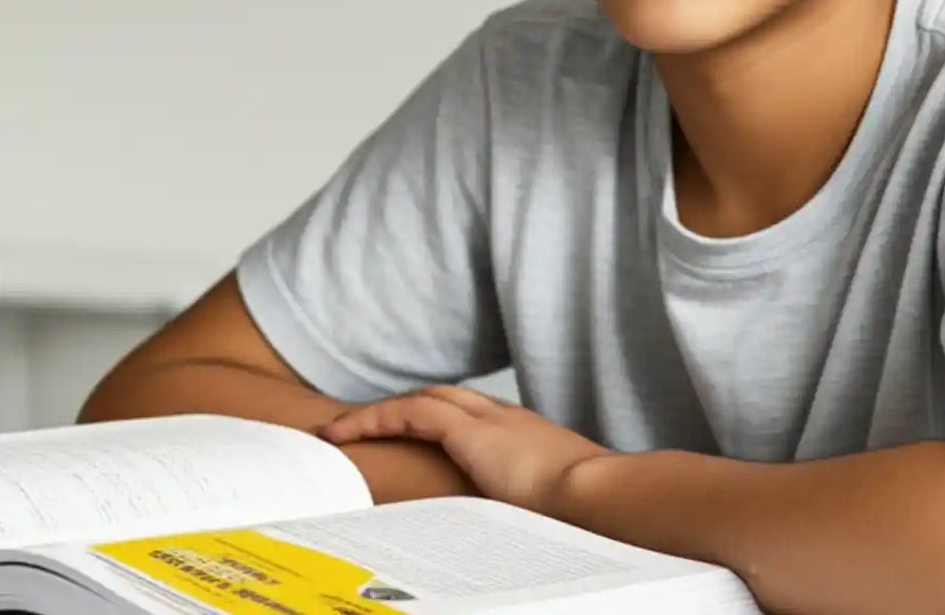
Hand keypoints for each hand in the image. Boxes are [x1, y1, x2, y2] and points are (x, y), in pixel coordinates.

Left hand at [320, 386, 610, 514]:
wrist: (604, 497)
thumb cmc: (593, 514)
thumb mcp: (561, 510)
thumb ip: (542, 513)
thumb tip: (538, 546)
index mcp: (531, 438)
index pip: (480, 418)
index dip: (448, 422)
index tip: (425, 437)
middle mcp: (508, 420)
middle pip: (447, 399)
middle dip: (408, 408)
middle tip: (372, 423)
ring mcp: (490, 421)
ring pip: (423, 401)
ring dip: (380, 413)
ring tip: (340, 430)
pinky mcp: (470, 431)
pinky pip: (409, 413)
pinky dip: (374, 419)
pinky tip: (344, 433)